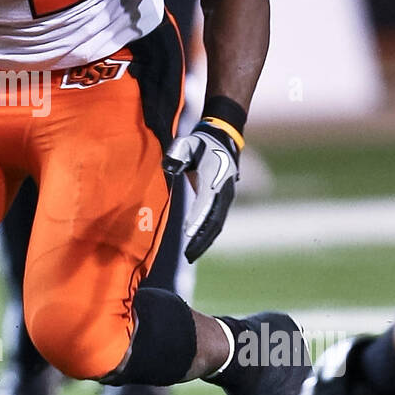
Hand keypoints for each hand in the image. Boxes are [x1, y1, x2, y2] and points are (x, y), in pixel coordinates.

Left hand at [162, 123, 239, 261]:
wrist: (223, 138)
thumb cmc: (201, 142)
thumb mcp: (188, 143)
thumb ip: (178, 153)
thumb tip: (169, 166)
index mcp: (214, 179)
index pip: (205, 204)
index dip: (197, 220)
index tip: (188, 234)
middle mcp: (223, 191)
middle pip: (214, 221)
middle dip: (202, 239)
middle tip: (188, 256)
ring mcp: (225, 197)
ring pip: (217, 224)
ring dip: (205, 240)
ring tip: (191, 255)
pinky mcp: (223, 200)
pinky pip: (216, 221)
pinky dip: (208, 234)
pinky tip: (198, 244)